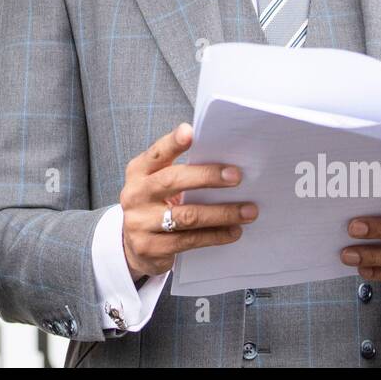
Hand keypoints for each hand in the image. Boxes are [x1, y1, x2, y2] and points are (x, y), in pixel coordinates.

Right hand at [120, 123, 257, 281]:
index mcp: (138, 172)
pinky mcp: (150, 247)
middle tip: (236, 176)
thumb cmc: (156, 205)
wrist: (133, 246)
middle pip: (172, 181)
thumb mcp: (159, 184)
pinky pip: (190, 240)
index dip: (172, 143)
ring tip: (248, 210)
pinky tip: (233, 231)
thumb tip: (226, 165)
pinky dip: (216, 235)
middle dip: (207, 177)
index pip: (156, 153)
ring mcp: (139, 222)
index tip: (190, 132)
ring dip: (222, 213)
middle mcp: (135, 194)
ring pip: (187, 216)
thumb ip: (181, 172)